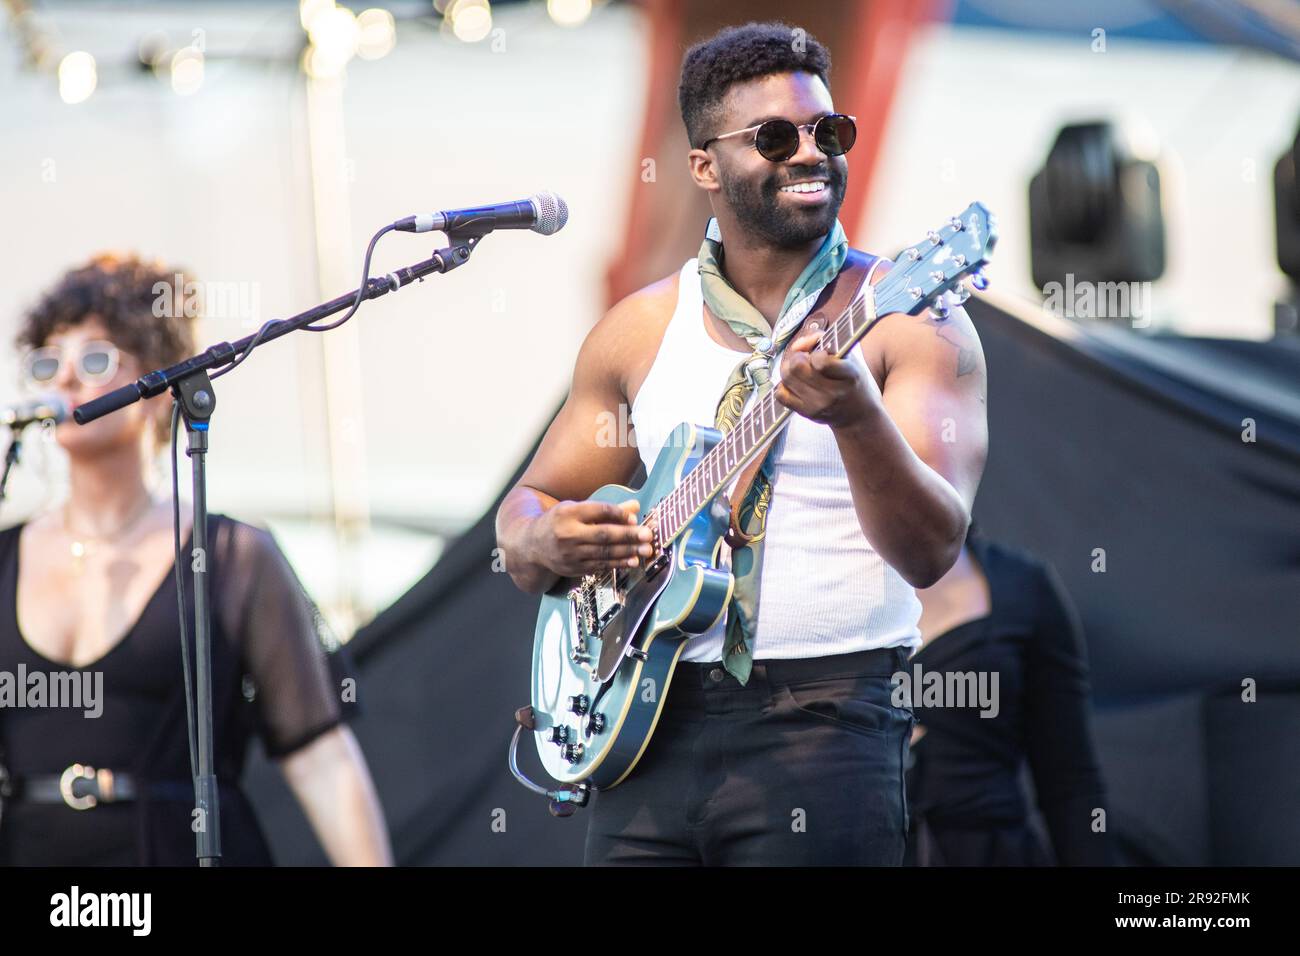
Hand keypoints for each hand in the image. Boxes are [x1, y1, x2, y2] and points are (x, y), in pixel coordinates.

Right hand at [531, 498, 653, 577]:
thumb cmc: (561, 522)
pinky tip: (632, 560)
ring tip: (646, 550)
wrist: (532, 545)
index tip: (635, 517)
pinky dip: (617, 563)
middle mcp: (567, 533)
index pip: (597, 511)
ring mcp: (569, 553)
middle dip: (628, 535)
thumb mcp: (578, 509)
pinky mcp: (573, 568)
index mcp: (567, 512)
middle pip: (603, 534)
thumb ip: (607, 509)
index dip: (618, 514)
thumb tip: (635, 507)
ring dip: (627, 552)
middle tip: (647, 535)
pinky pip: (599, 566)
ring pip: (603, 553)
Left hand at [774, 332, 880, 428]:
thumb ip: (823, 340)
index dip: (815, 353)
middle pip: (797, 367)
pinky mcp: (805, 413)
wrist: (858, 414)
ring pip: (786, 377)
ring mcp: (817, 405)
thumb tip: (797, 345)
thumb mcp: (848, 356)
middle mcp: (833, 393)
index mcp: (849, 375)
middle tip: (805, 359)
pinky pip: (780, 394)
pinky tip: (795, 383)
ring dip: (789, 368)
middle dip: (798, 357)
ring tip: (801, 370)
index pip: (821, 361)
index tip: (820, 354)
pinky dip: (784, 385)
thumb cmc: (851, 380)